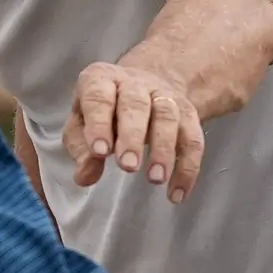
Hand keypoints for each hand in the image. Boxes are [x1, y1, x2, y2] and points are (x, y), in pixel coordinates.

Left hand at [67, 55, 211, 200]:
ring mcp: (164, 95)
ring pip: (168, 117)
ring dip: (163, 149)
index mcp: (101, 80)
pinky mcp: (187, 112)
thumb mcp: (81, 123)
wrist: (143, 87)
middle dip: (133, 136)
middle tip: (128, 166)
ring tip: (155, 179)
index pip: (99, 97)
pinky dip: (187, 167)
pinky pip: (192, 139)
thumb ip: (80, 148)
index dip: (99, 123)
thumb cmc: (104, 111)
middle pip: (136, 105)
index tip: (100, 151)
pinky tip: (177, 192)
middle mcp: (134, 83)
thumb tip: (85, 175)